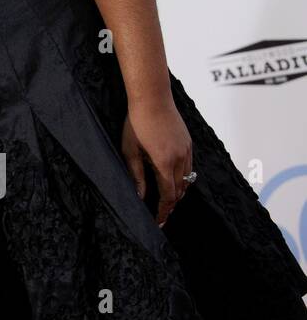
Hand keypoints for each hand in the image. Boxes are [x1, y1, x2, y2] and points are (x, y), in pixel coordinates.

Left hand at [120, 99, 192, 226]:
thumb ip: (137, 175)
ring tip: (166, 201)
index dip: (163, 211)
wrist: (153, 98)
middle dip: (171, 205)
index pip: (168, 196)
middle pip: (179, 191)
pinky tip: (173, 179)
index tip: (158, 222)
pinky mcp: (189, 143)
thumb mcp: (130, 151)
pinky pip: (189, 167)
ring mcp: (187, 151)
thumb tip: (140, 196)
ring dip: (178, 192)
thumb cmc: (136, 123)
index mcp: (164, 163)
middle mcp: (180, 159)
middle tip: (161, 215)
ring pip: (187, 180)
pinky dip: (183, 178)